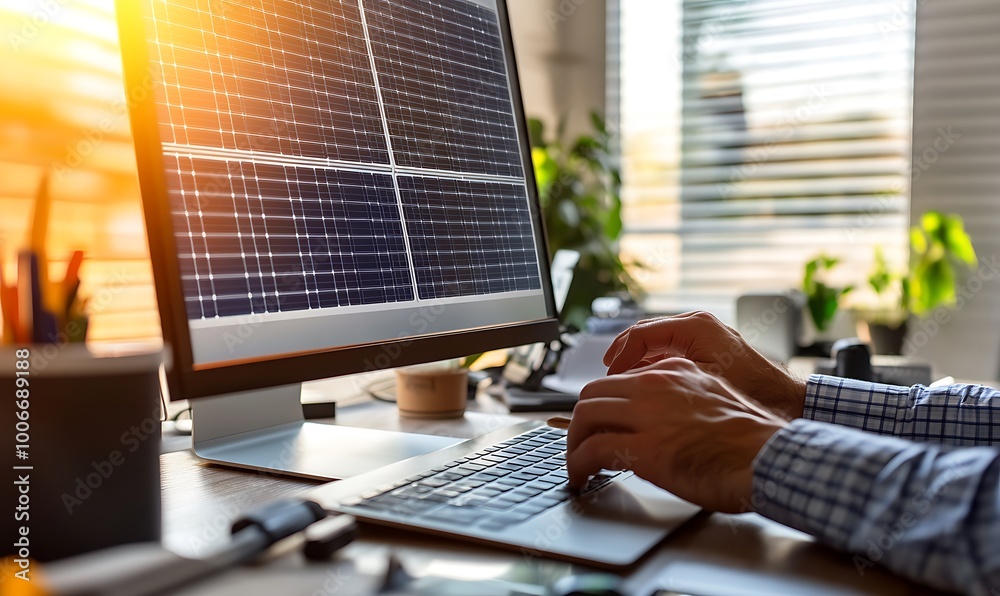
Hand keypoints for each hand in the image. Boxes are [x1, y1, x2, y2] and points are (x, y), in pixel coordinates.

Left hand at [566, 358, 786, 512]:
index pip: (618, 380)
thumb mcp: (715, 398)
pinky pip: (591, 450)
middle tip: (579, 443)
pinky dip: (577, 464)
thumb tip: (664, 418)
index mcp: (674, 371)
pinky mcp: (643, 448)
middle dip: (579, 421)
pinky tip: (581, 477)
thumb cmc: (753, 440)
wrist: (771, 457)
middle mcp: (656, 385)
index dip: (601, 405)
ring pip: (584, 417)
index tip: (597, 423)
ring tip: (576, 462)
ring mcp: (647, 415)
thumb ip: (683, 398)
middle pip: (593, 394)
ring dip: (573, 442)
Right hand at [604, 311, 806, 419]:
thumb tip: (630, 386)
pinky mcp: (705, 346)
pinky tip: (645, 381)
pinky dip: (653, 362)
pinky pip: (670, 349)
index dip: (621, 354)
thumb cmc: (751, 392)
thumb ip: (662, 379)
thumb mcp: (699, 385)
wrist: (783, 400)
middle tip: (609, 375)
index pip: (642, 333)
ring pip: (656, 340)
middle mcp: (698, 324)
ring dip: (637, 358)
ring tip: (622, 379)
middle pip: (646, 332)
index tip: (611, 375)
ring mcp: (702, 333)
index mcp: (695, 326)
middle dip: (624, 353)